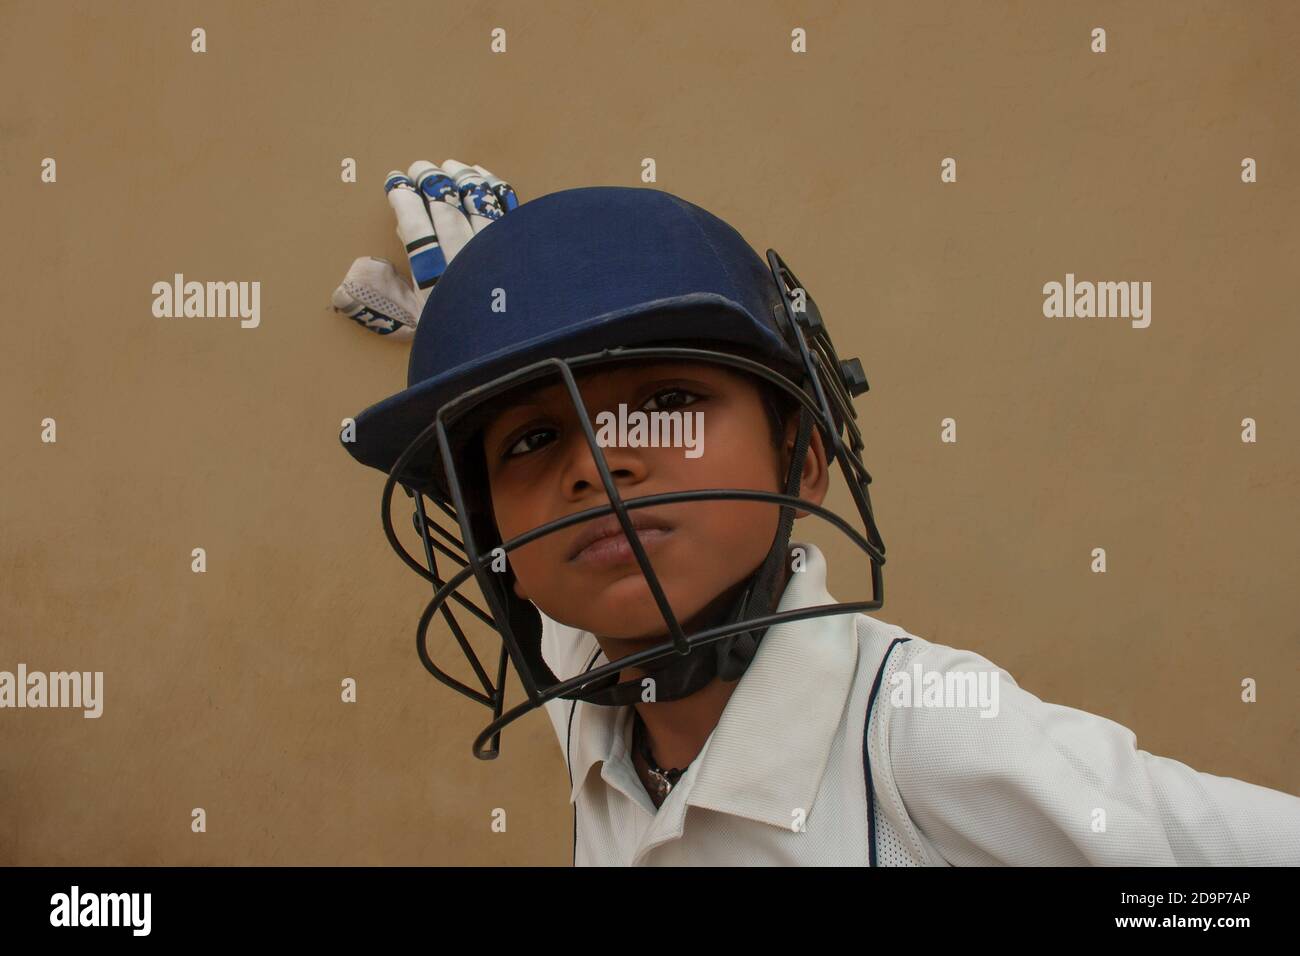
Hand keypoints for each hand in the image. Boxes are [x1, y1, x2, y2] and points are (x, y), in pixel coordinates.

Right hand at [331, 160, 518, 337]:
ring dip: (462, 179)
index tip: (395, 183)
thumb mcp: (420, 323)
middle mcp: (468, 263)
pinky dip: (494, 188)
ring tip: (449, 167)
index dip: (403, 201)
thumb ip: (393, 291)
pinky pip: (508, 208)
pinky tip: (482, 176)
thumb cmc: (463, 339)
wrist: (522, 349)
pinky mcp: (523, 250)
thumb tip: (386, 247)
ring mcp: (498, 254)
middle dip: (429, 182)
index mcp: (437, 284)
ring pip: (479, 203)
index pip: (415, 229)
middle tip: (418, 167)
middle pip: (446, 209)